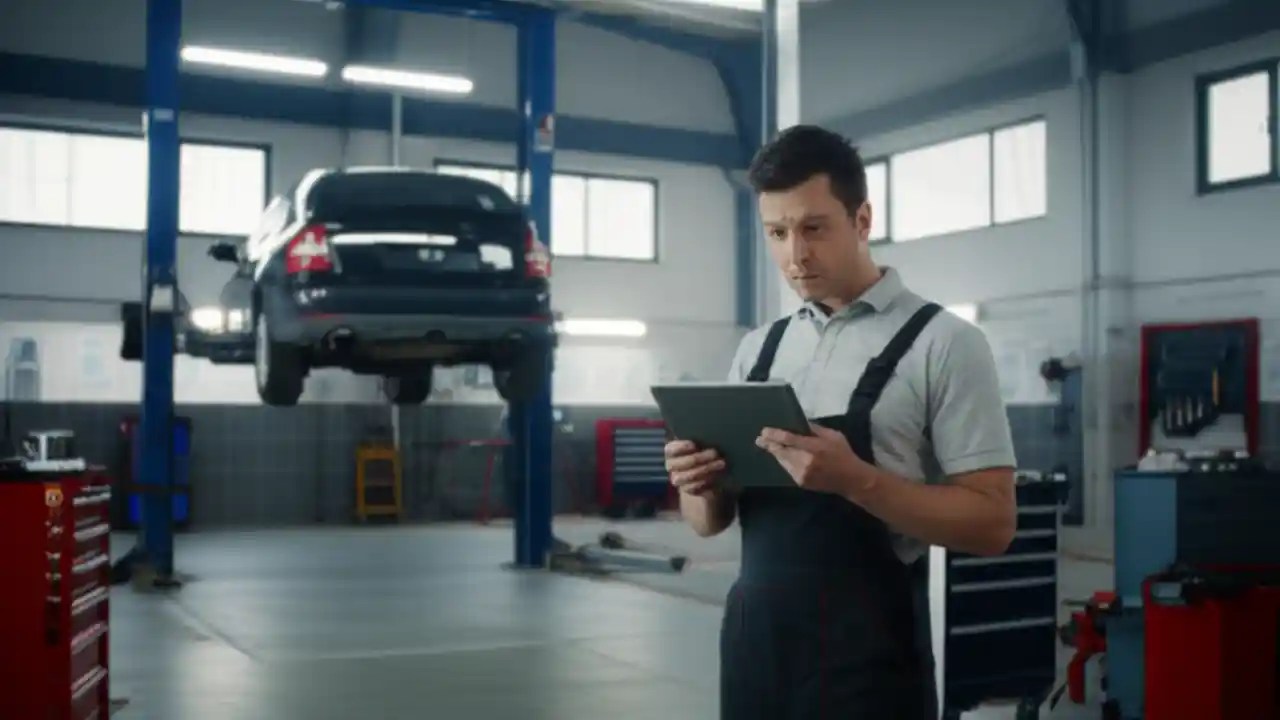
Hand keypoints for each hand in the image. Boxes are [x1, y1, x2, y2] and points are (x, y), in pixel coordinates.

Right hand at [664, 439, 725, 496]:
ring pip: (688, 476)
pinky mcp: (687, 490)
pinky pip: (694, 488)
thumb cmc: (702, 452)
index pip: (670, 449)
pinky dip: (707, 481)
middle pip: (681, 463)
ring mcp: (678, 479)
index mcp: (671, 451)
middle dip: (699, 458)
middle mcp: (671, 465)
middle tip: (714, 453)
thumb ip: (700, 439)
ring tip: (720, 463)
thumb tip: (709, 433)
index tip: (693, 444)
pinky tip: (716, 475)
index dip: (680, 447)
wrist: (708, 473)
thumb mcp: (701, 443)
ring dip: (706, 469)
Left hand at [756, 424, 873, 496]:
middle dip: (769, 445)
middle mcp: (806, 461)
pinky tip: (781, 456)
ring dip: (775, 453)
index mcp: (814, 447)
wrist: (852, 479)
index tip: (764, 431)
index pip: (789, 439)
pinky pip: (788, 469)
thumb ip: (815, 429)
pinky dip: (784, 462)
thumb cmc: (843, 454)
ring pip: (782, 461)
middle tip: (760, 439)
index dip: (774, 435)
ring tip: (768, 446)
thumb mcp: (833, 435)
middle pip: (781, 451)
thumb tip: (798, 421)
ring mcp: (802, 473)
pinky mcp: (801, 482)